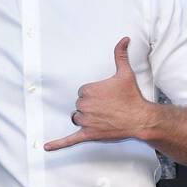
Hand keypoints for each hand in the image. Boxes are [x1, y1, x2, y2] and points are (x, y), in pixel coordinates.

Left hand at [44, 36, 152, 150]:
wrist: (140, 118)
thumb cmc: (132, 97)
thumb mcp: (126, 73)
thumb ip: (120, 55)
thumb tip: (124, 39)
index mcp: (89, 90)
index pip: (82, 92)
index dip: (93, 95)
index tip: (105, 97)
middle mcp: (85, 105)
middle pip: (79, 105)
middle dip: (90, 106)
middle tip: (107, 107)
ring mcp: (86, 121)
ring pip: (76, 118)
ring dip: (85, 118)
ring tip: (101, 117)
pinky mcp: (88, 134)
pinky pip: (70, 140)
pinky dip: (58, 144)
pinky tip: (47, 147)